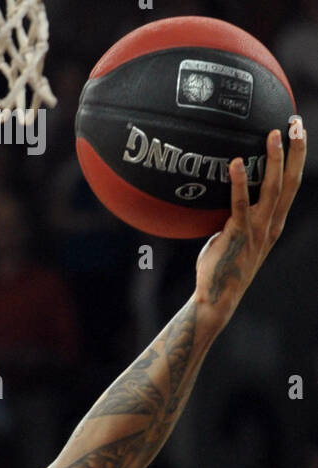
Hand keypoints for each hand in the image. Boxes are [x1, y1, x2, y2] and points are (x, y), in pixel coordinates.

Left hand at [194, 122, 305, 324]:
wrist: (217, 298)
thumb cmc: (223, 267)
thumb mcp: (237, 236)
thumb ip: (238, 216)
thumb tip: (223, 195)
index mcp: (274, 223)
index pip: (292, 184)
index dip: (297, 157)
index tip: (297, 132)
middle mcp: (271, 224)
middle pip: (291, 181)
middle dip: (296, 150)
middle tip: (296, 123)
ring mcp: (256, 229)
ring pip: (273, 189)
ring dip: (275, 160)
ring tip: (273, 134)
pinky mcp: (237, 234)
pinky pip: (239, 204)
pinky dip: (238, 183)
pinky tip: (234, 164)